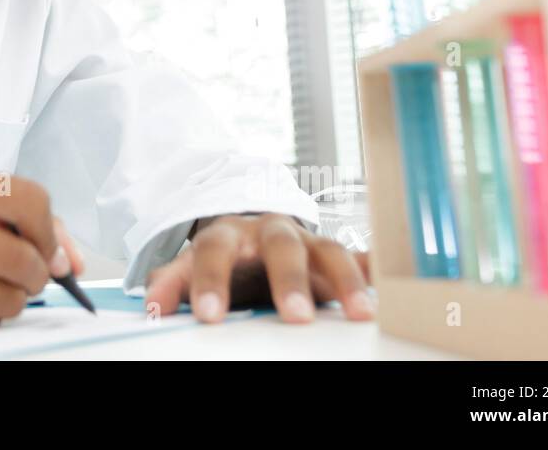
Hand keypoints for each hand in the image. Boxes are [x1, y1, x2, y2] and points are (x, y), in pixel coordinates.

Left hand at [144, 213, 373, 323]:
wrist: (253, 235)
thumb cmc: (223, 258)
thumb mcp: (190, 265)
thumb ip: (171, 282)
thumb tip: (153, 308)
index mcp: (228, 233)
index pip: (214, 250)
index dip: (211, 281)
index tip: (208, 317)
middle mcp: (271, 231)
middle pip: (281, 246)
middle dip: (289, 280)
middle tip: (294, 317)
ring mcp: (307, 240)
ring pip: (330, 250)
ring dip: (346, 281)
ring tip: (361, 314)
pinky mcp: (335, 255)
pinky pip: (362, 259)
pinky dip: (377, 272)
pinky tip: (393, 287)